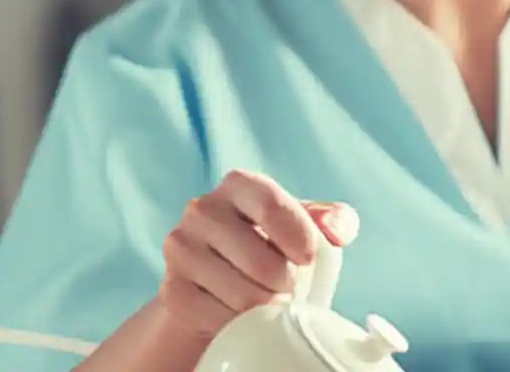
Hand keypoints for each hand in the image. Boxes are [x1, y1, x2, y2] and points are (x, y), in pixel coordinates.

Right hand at [157, 170, 359, 338]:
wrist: (224, 283)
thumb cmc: (276, 246)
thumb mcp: (309, 227)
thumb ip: (335, 220)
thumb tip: (337, 230)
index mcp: (240, 185)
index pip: (270, 204)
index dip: (297, 236)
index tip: (310, 260)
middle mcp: (202, 210)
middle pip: (260, 260)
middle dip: (286, 283)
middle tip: (291, 288)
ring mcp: (181, 249)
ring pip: (242, 294)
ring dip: (266, 306)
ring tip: (270, 299)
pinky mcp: (172, 290)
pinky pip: (219, 318)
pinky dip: (240, 324)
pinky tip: (242, 314)